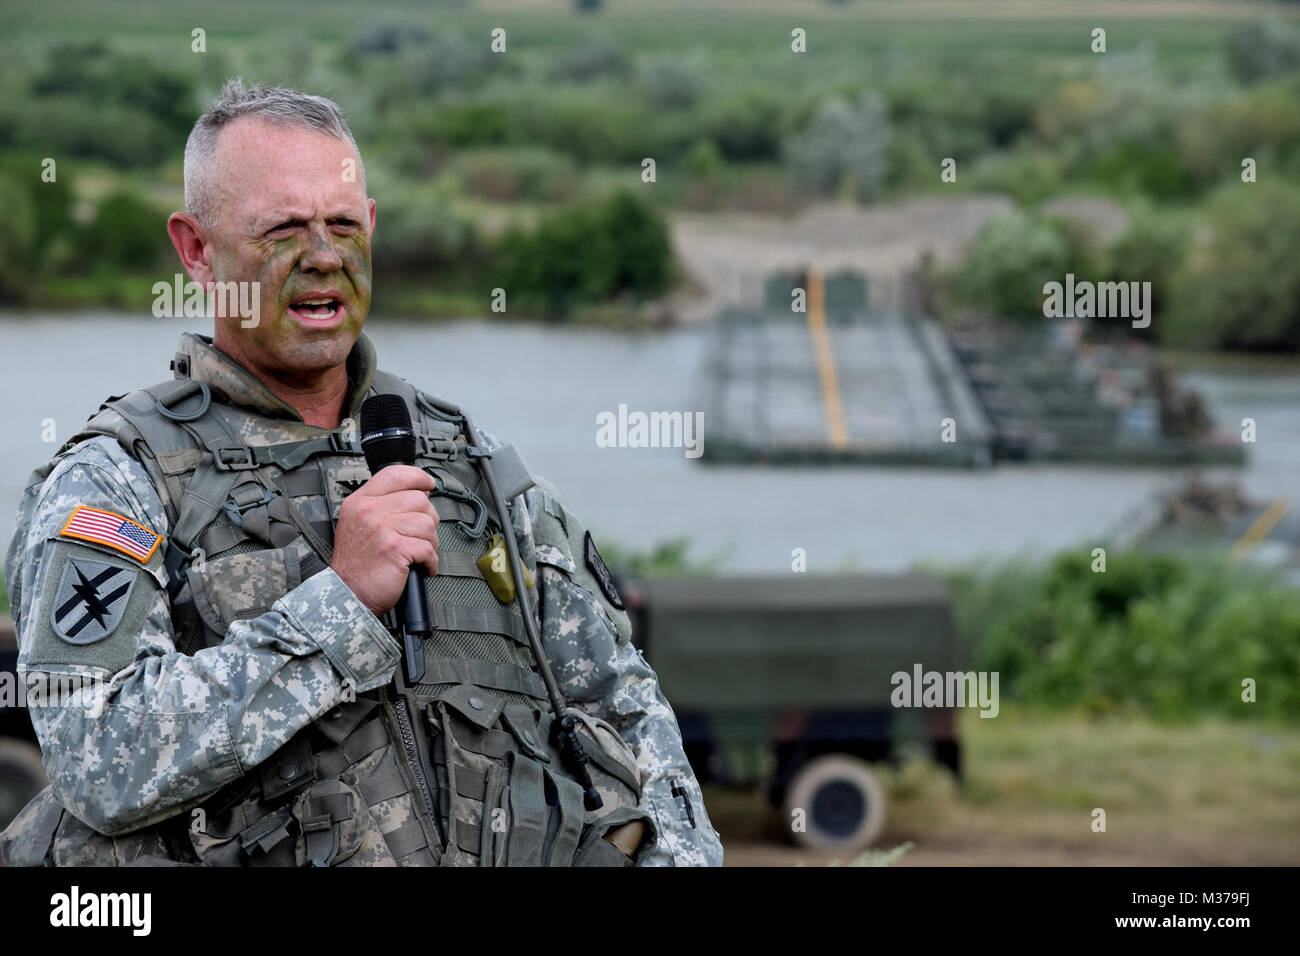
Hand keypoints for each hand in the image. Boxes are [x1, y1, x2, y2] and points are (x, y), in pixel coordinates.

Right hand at [330, 465, 438, 615]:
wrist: (346, 594)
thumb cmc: (357, 564)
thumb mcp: (359, 524)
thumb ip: (383, 506)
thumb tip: (418, 493)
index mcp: (361, 502)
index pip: (395, 474)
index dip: (417, 477)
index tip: (428, 484)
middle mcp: (370, 511)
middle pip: (419, 500)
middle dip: (427, 520)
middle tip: (417, 537)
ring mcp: (382, 529)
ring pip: (428, 524)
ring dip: (430, 543)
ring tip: (416, 554)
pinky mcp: (395, 549)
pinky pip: (429, 549)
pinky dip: (430, 562)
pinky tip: (421, 567)